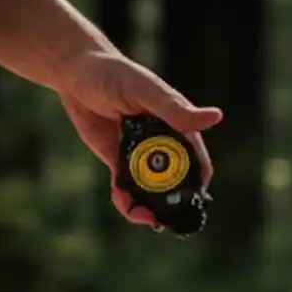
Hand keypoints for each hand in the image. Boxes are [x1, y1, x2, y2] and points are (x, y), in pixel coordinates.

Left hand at [55, 50, 221, 226]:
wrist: (75, 73)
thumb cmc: (114, 73)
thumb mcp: (145, 90)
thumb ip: (175, 109)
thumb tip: (215, 117)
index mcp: (178, 126)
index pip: (197, 161)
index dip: (198, 184)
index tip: (193, 202)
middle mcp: (163, 144)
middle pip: (175, 182)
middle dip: (173, 203)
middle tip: (164, 218)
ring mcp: (140, 155)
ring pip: (152, 190)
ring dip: (149, 207)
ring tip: (143, 217)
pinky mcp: (118, 161)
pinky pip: (127, 188)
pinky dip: (126, 200)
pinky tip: (123, 204)